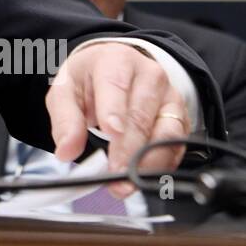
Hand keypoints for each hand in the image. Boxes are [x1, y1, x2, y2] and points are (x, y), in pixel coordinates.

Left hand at [46, 42, 189, 197]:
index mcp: (116, 61)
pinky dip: (161, 166)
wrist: (117, 69)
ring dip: (147, 164)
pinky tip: (143, 177)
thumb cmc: (91, 80)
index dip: (114, 111)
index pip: (116, 86)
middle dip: (127, 151)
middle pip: (141, 117)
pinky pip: (177, 147)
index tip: (110, 133)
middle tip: (113, 175)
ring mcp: (170, 97)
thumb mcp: (66, 90)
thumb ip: (64, 119)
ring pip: (166, 134)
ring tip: (126, 184)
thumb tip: (66, 150)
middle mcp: (149, 76)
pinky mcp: (181, 118)